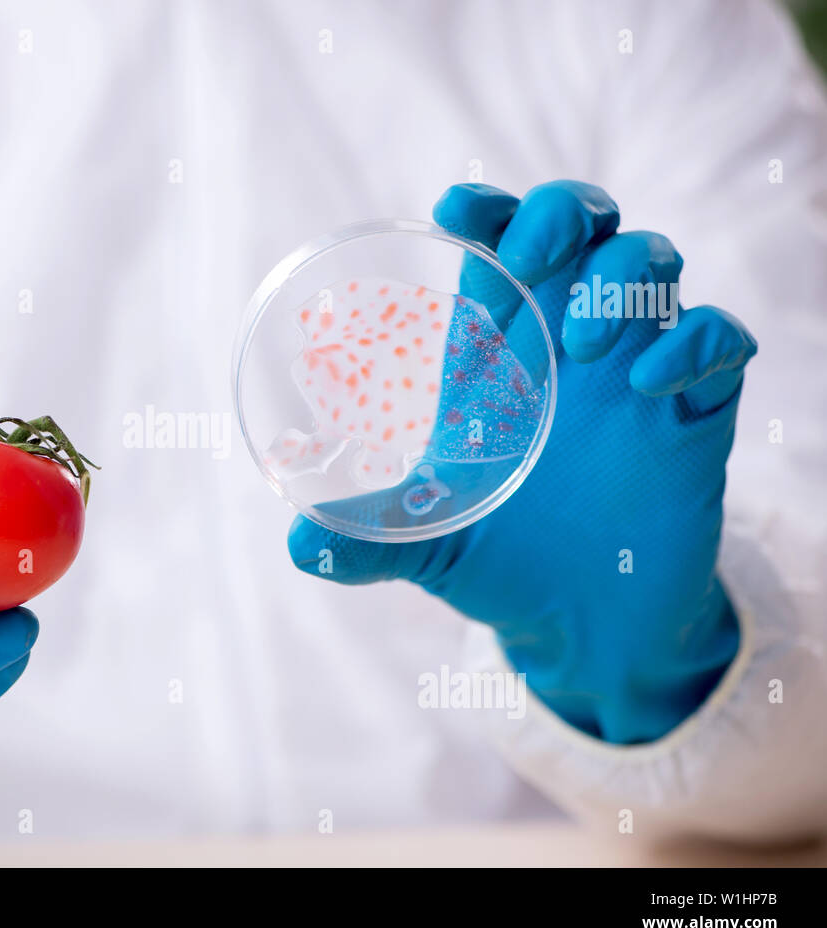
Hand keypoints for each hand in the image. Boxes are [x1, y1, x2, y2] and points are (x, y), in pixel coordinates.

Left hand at [289, 181, 755, 743]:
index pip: (498, 247)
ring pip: (654, 263)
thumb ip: (369, 538)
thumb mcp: (426, 547)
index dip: (487, 213)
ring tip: (586, 343)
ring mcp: (636, 372)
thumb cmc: (498, 561)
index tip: (456, 210)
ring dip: (624, 279)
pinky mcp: (695, 415)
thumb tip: (299, 544)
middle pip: (585, 224)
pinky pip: (721, 342)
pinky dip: (696, 344)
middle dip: (563, 213)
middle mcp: (568, 345)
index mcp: (497, 354)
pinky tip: (650, 385)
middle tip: (532, 258)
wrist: (581, 625)